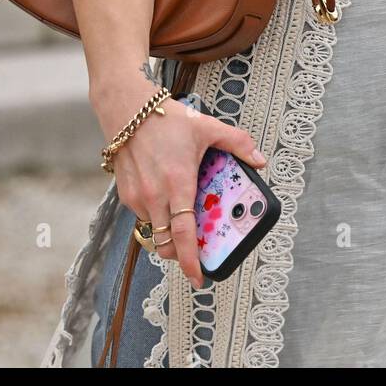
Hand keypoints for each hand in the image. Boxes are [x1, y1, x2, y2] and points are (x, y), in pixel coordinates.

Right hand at [98, 78, 266, 287]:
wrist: (127, 109)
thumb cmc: (166, 119)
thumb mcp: (207, 127)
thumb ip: (237, 143)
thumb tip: (260, 159)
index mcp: (178, 183)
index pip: (184, 234)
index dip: (190, 260)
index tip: (198, 277)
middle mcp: (155, 196)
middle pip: (166, 243)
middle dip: (180, 254)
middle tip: (194, 250)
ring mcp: (138, 197)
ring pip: (154, 230)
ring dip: (168, 232)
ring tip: (182, 214)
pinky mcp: (126, 194)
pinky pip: (143, 215)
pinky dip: (155, 215)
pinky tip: (164, 195)